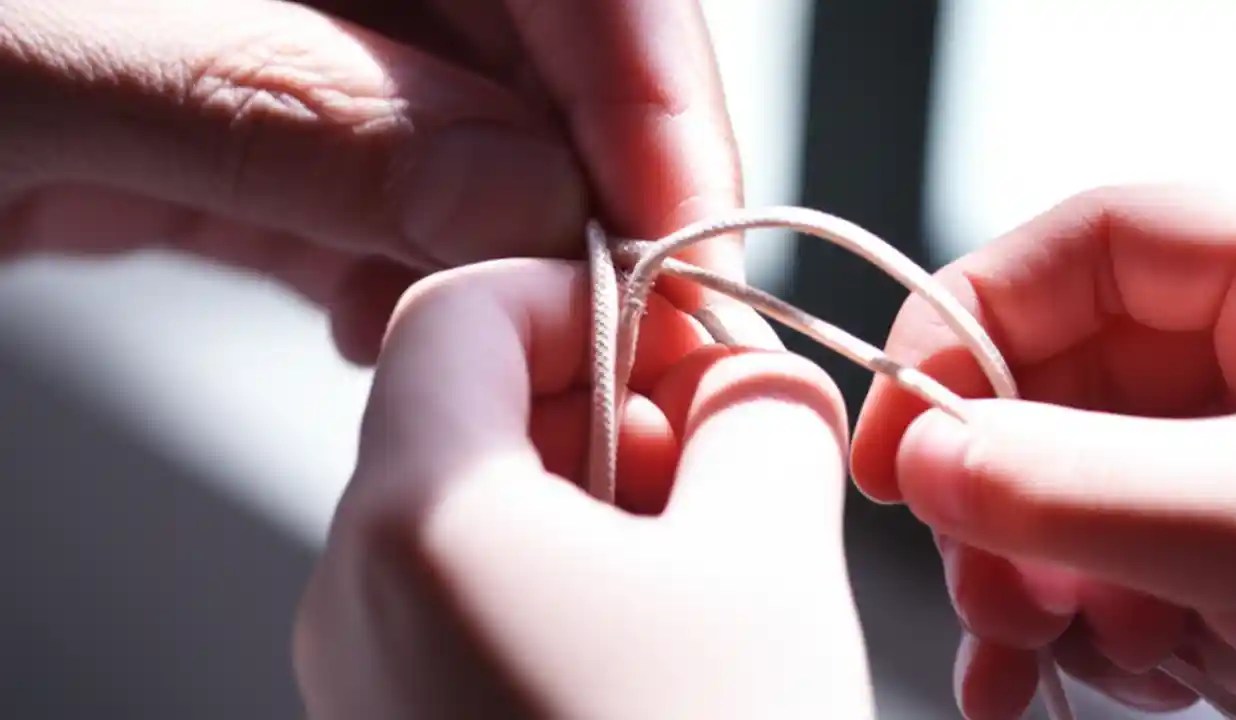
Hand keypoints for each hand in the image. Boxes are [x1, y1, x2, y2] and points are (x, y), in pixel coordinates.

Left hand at [1, 0, 760, 362]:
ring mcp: (256, 35)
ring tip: (520, 341)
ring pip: (450, 131)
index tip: (680, 213)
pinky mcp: (214, 131)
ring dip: (502, 246)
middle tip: (634, 317)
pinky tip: (403, 325)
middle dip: (588, 180)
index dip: (635, 66)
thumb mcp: (21, 59)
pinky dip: (402, 271)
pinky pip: (358, 194)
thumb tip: (508, 186)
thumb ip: (274, 108)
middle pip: (515, 41)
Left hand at [292, 260, 871, 718]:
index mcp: (416, 519)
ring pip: (473, 502)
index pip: (462, 312)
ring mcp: (367, 673)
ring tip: (710, 546)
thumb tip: (750, 371)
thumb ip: (763, 416)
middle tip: (723, 441)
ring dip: (597, 485)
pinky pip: (471, 594)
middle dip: (606, 392)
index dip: (583, 292)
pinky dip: (566, 568)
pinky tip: (661, 624)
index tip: (687, 330)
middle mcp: (355, 594)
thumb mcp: (771, 565)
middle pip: (464, 402)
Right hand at [851, 186, 1235, 717]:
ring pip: (1072, 485)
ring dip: (1035, 582)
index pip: (1073, 252)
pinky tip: (1063, 679)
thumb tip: (924, 459)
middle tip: (983, 592)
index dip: (957, 330)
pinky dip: (1079, 624)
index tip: (894, 439)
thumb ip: (1075, 481)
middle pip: (1055, 386)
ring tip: (1042, 659)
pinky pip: (1118, 555)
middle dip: (999, 500)